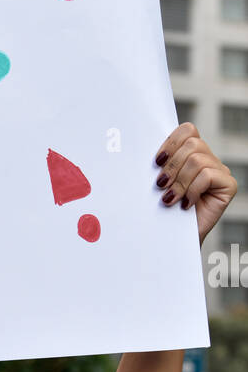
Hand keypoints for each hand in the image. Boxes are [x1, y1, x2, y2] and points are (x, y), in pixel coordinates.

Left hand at [154, 123, 236, 244]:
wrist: (173, 240)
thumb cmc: (164, 212)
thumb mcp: (159, 183)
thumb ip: (160, 164)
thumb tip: (143, 146)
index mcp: (192, 154)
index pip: (187, 130)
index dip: (171, 143)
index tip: (156, 163)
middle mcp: (209, 160)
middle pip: (192, 144)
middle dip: (172, 166)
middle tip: (161, 185)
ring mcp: (220, 172)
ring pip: (197, 160)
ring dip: (179, 181)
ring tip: (170, 198)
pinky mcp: (228, 185)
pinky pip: (207, 175)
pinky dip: (192, 190)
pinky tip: (185, 205)